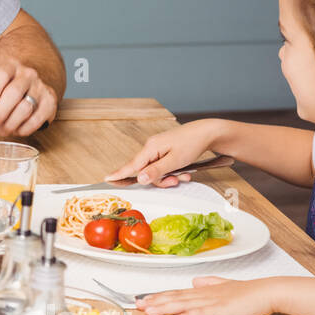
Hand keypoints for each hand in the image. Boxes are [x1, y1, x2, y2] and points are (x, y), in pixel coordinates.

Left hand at [0, 58, 56, 136]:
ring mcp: (40, 86)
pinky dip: (26, 128)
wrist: (31, 79)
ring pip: (26, 107)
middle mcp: (27, 74)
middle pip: (13, 93)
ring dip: (11, 123)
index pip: (0, 76)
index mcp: (9, 67)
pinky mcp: (50, 101)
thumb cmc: (6, 87)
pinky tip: (17, 129)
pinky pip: (38, 118)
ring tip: (1, 130)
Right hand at [105, 119, 219, 186]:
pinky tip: (184, 171)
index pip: (131, 165)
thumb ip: (156, 171)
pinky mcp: (165, 151)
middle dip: (160, 180)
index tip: (106, 179)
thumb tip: (139, 179)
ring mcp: (158, 149)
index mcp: (151, 148)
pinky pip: (163, 166)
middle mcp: (151, 148)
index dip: (119, 174)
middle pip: (146, 172)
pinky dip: (172, 172)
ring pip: (156, 171)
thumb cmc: (192, 144)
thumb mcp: (175, 161)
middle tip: (175, 180)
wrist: (207, 133)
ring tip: (183, 175)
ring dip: (169, 177)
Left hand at [137, 276, 277, 314]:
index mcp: (203, 291)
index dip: (158, 296)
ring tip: (149, 311)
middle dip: (155, 301)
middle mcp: (203, 294)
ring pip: (183, 305)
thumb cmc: (248, 293)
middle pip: (174, 298)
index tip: (142, 299)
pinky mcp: (222, 310)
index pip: (176, 293)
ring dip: (165, 308)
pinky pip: (202, 314)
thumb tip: (195, 281)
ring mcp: (212, 302)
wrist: (267, 292)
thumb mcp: (225, 286)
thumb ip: (209, 283)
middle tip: (137, 305)